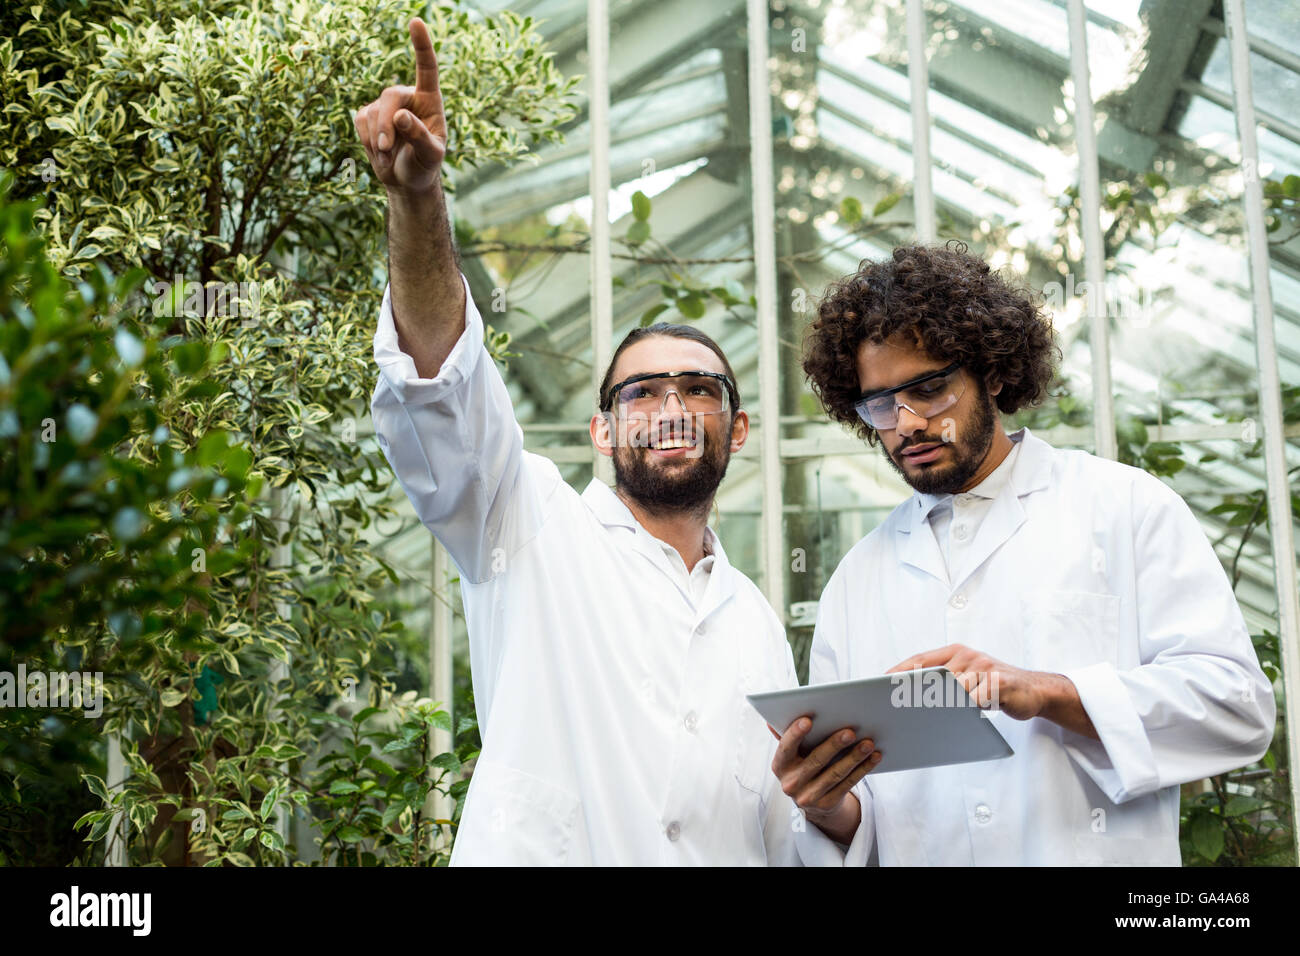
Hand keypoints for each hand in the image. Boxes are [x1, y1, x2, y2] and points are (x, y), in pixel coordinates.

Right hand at [353, 17, 447, 193]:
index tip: (416, 22)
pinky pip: (360, 121)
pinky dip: (367, 142)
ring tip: (389, 159)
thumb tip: (400, 115)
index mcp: (430, 100)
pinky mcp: (368, 115)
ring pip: (372, 111)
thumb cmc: (424, 166)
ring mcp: (386, 105)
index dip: (421, 46)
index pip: (427, 68)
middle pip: (390, 96)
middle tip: (386, 149)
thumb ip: (419, 136)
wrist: (406, 180)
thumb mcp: (430, 156)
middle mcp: (408, 97)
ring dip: (378, 141)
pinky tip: (380, 155)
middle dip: (386, 124)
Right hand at [770, 717, 878, 841]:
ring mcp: (809, 797)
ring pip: (835, 774)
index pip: (785, 748)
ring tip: (868, 743)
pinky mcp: (827, 804)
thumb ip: (786, 736)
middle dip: (834, 745)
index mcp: (780, 766)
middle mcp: (791, 783)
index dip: (795, 734)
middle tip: (850, 731)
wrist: (809, 801)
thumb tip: (771, 720)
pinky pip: (847, 784)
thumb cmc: (800, 766)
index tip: (808, 720)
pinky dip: (862, 769)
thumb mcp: (790, 755)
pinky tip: (874, 757)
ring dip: (854, 757)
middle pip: (816, 761)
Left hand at [886, 644, 1094, 736]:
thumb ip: (945, 683)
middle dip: (912, 689)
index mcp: (956, 652)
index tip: (880, 682)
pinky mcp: (1001, 682)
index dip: (900, 670)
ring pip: (953, 687)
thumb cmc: (993, 687)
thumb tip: (911, 696)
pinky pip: (976, 697)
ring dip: (935, 702)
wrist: (1035, 690)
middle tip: (892, 704)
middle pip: (933, 673)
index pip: (921, 659)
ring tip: (916, 717)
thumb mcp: (968, 679)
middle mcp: (969, 656)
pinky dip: (963, 709)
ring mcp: (985, 667)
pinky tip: (953, 720)